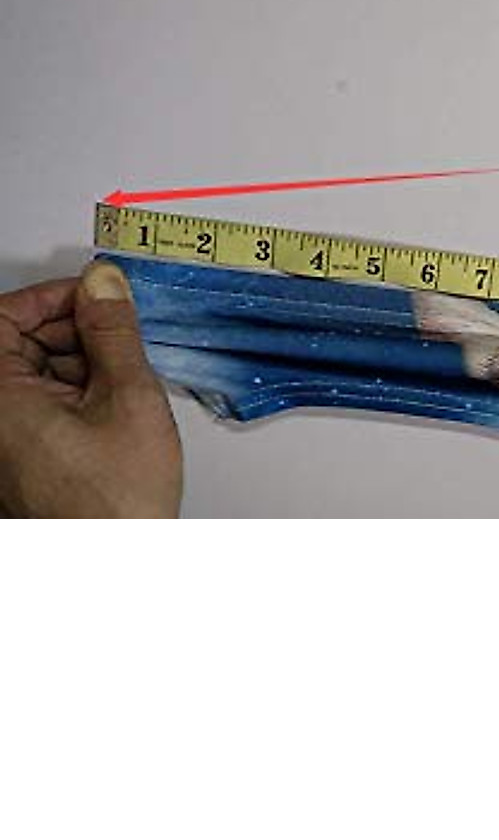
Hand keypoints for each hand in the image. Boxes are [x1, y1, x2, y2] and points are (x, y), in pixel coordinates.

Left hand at [0, 261, 180, 517]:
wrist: (112, 569)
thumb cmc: (112, 506)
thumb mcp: (128, 398)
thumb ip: (113, 333)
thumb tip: (103, 286)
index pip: (3, 316)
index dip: (54, 298)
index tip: (97, 296)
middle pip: (15, 343)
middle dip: (71, 333)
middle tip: (120, 340)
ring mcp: (1, 441)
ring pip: (31, 374)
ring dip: (78, 367)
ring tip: (124, 387)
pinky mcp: (15, 461)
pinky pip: (36, 406)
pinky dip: (74, 397)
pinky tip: (113, 412)